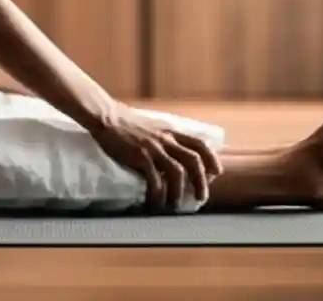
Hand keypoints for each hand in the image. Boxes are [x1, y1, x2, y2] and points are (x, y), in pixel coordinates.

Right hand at [87, 104, 223, 211]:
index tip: (216, 173)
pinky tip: (155, 201)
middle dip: (201, 182)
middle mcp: (166, 138)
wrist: (106, 117)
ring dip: (179, 192)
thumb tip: (176, 153)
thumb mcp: (154, 126)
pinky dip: (157, 193)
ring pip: (177, 172)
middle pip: (193, 161)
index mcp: (171, 131)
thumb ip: (166, 138)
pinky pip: (154, 179)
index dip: (212, 159)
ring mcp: (154, 147)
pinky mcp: (140, 155)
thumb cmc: (127, 124)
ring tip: (176, 206)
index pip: (200, 144)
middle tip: (201, 198)